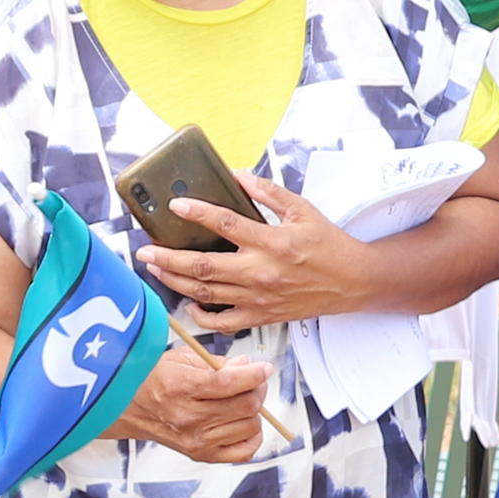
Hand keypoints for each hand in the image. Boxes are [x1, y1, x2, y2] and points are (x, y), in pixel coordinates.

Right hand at [108, 337, 272, 464]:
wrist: (126, 406)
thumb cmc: (152, 378)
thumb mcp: (182, 358)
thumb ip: (219, 362)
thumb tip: (247, 367)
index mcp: (181, 387)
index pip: (230, 383)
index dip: (255, 374)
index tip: (264, 368)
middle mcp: (188, 417)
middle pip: (245, 406)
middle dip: (258, 389)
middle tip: (255, 381)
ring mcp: (196, 440)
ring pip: (249, 426)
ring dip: (254, 411)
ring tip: (243, 400)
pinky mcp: (201, 455)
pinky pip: (243, 452)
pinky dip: (252, 437)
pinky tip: (243, 423)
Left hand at [137, 170, 375, 328]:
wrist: (352, 283)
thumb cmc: (328, 245)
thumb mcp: (303, 210)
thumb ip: (268, 193)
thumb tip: (239, 175)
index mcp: (271, 242)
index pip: (225, 224)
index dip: (197, 213)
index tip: (175, 206)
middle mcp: (260, 272)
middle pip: (202, 266)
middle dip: (168, 258)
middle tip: (145, 251)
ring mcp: (258, 298)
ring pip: (206, 293)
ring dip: (175, 281)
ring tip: (156, 269)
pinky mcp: (261, 316)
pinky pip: (223, 322)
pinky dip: (201, 315)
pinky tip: (188, 303)